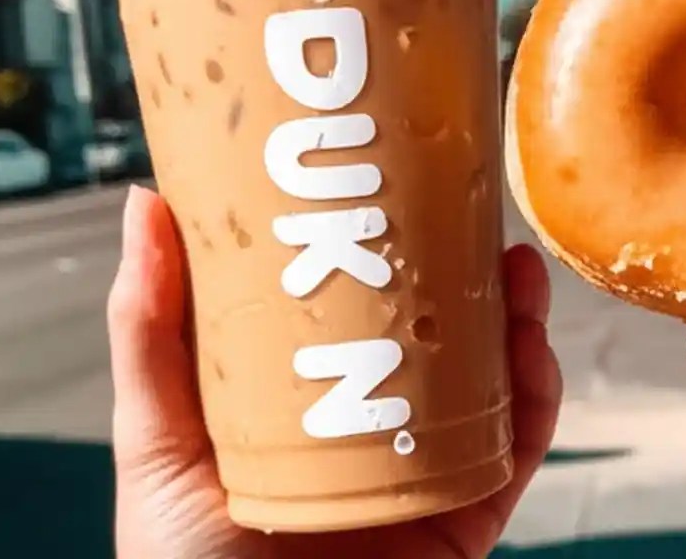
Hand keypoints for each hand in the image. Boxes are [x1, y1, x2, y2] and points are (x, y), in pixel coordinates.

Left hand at [108, 187, 561, 557]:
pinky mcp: (468, 513)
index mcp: (306, 398)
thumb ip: (151, 332)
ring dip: (516, 319)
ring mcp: (425, 467)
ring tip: (515, 264)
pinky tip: (535, 346)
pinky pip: (518, 449)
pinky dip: (538, 397)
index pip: (354, 305)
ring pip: (492, 380)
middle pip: (438, 332)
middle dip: (466, 268)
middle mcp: (373, 425)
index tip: (393, 173)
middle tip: (471, 205)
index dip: (382, 240)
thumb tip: (148, 202)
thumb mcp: (158, 437)